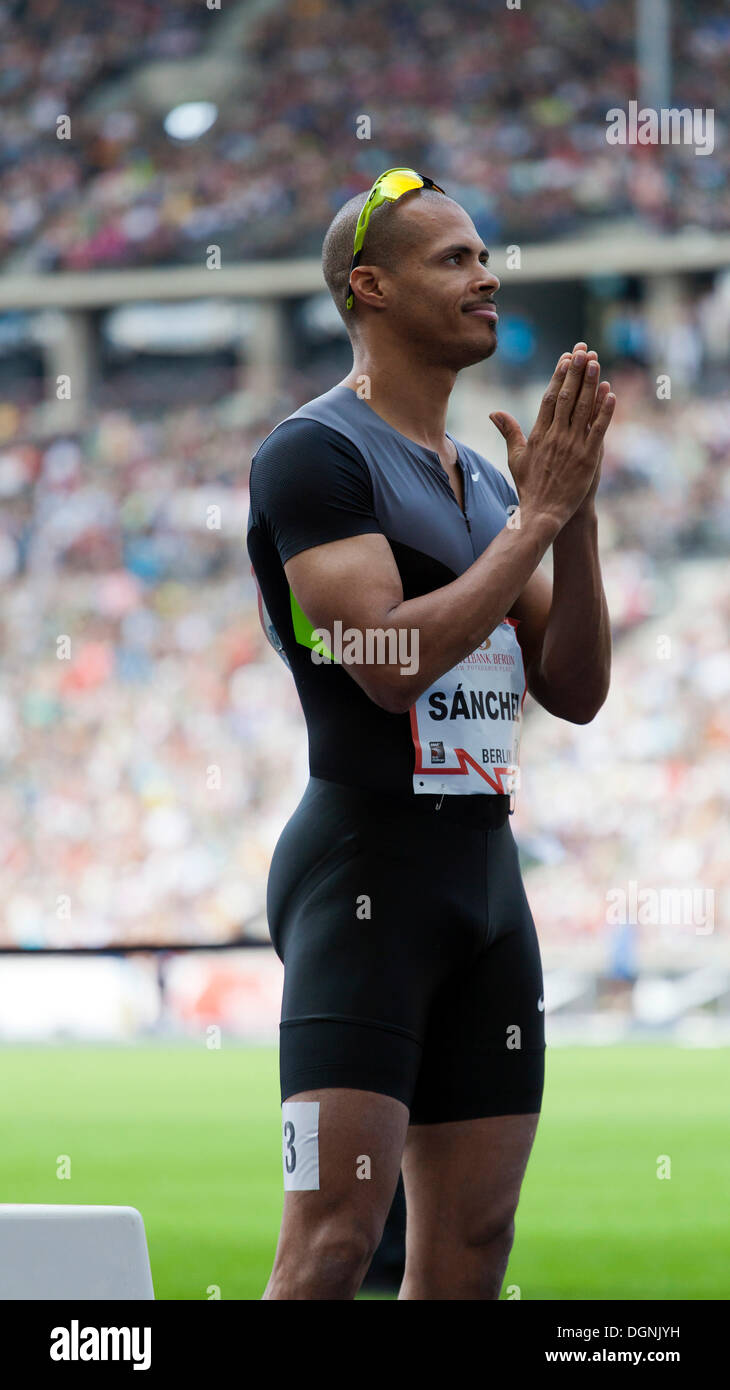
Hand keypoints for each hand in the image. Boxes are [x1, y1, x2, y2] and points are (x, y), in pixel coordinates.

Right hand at [489, 342, 614, 530]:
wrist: (542, 512)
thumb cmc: (529, 486)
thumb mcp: (515, 457)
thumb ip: (508, 431)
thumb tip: (494, 412)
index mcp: (539, 434)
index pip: (549, 398)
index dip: (558, 376)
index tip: (565, 358)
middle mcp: (555, 436)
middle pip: (566, 397)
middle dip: (575, 372)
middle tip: (583, 350)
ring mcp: (572, 446)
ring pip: (582, 408)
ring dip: (590, 384)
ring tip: (595, 362)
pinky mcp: (588, 458)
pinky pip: (598, 430)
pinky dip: (605, 412)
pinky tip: (611, 393)